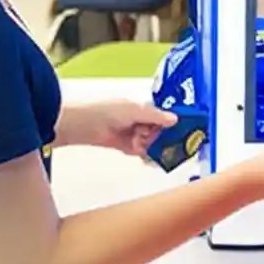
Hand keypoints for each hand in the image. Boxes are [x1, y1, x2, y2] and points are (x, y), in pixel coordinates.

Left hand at [59, 100, 176, 155]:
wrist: (77, 124)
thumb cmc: (102, 110)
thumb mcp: (133, 110)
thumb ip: (155, 115)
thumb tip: (175, 118)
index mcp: (141, 105)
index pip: (164, 114)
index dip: (174, 123)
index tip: (186, 132)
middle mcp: (138, 118)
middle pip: (160, 131)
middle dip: (163, 138)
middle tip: (167, 145)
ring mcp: (132, 132)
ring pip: (152, 142)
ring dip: (153, 146)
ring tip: (148, 148)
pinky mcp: (124, 145)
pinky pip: (141, 151)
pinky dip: (146, 155)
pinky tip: (149, 158)